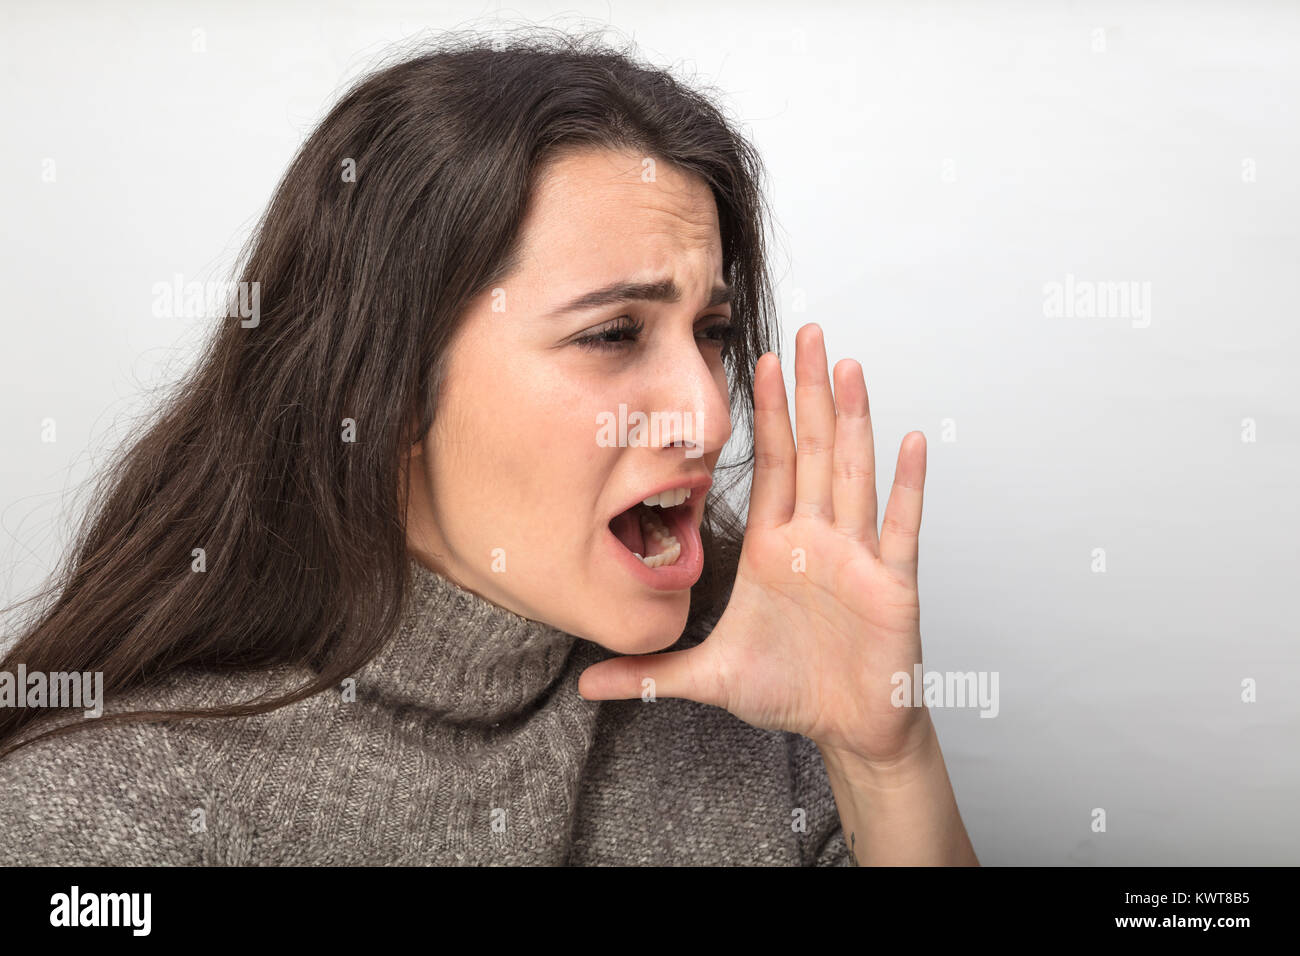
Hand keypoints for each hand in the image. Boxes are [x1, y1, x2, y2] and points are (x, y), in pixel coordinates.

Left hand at [578, 323, 931, 769]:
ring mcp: (855, 556)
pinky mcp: (891, 584)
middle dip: (808, 392)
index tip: (758, 362)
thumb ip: (650, 673)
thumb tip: (586, 683)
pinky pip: (900, 528)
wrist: (846, 729)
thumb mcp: (707, 677)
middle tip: (807, 333)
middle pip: (811, 451)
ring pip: (851, 474)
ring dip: (852, 420)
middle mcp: (815, 539)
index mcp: (774, 548)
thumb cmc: (788, 692)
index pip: (770, 465)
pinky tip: (908, 441)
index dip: (765, 413)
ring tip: (848, 367)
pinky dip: (907, 486)